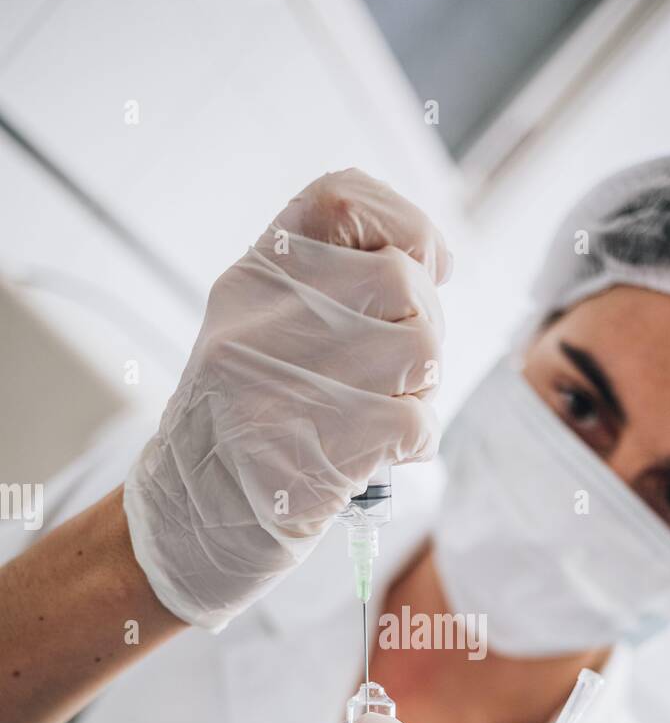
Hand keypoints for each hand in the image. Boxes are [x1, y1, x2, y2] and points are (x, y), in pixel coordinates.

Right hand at [123, 169, 448, 630]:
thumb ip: (327, 291)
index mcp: (251, 279)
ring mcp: (285, 384)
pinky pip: (417, 421)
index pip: (342, 196)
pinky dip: (416, 443)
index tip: (424, 264)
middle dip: (427, 328)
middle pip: (404, 282)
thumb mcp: (257, 335)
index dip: (405, 224)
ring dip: (423, 390)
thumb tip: (434, 262)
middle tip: (401, 373)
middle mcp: (263, 321)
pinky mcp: (317, 450)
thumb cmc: (240, 431)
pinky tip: (383, 456)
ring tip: (385, 415)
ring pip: (422, 350)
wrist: (183, 527)